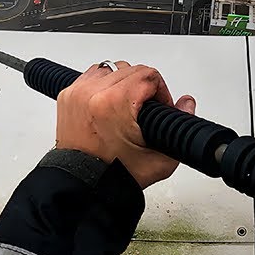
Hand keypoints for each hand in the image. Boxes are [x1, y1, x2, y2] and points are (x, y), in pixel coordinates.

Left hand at [55, 61, 196, 188]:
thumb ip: (180, 125)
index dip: (161, 91)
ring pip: (110, 69)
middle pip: (130, 69)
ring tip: (126, 107)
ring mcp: (77, 93)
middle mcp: (92, 93)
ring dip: (122, 83)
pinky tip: (109, 104)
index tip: (159, 106)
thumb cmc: (115, 174)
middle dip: (142, 87)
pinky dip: (102, 85)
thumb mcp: (160, 158)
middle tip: (143, 110)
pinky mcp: (67, 95)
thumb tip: (186, 103)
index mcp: (114, 103)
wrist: (84, 185)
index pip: (148, 74)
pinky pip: (91, 76)